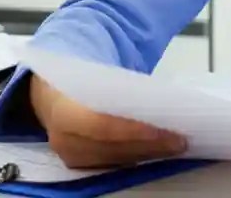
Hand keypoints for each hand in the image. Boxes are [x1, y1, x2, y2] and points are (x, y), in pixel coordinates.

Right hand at [29, 74, 186, 168]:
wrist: (49, 89)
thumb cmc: (77, 74)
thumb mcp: (92, 67)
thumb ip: (118, 81)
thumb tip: (159, 93)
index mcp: (62, 109)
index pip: (102, 126)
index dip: (134, 131)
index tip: (165, 130)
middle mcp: (62, 138)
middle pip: (113, 147)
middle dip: (149, 145)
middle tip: (181, 139)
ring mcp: (70, 154)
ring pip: (115, 158)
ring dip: (148, 153)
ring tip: (176, 145)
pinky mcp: (80, 163)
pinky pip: (113, 162)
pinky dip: (138, 155)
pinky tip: (159, 149)